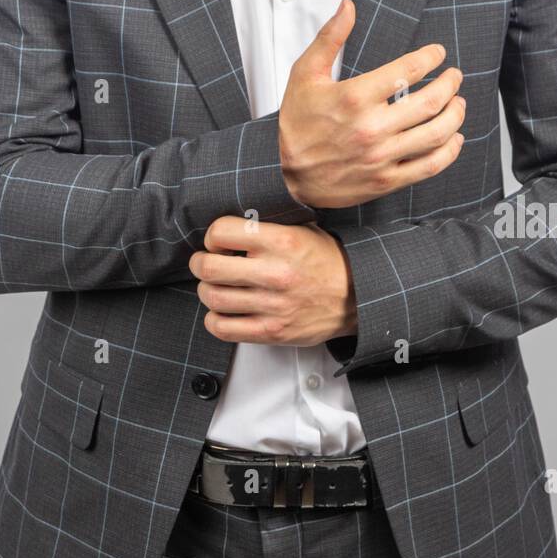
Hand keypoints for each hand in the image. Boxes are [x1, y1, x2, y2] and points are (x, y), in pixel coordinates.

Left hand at [188, 217, 356, 347]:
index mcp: (282, 241)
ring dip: (206, 290)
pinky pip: (224, 328)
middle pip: (210, 267)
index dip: (212, 235)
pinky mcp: (272, 332)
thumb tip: (229, 225)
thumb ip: (266, 227)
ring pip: (213, 298)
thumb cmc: (326, 261)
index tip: (217, 241)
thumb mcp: (302, 230)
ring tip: (214, 285)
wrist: (357, 297)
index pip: (222, 232)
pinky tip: (222, 310)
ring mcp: (273, 306)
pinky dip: (214, 319)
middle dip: (199, 263)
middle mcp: (275, 273)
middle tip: (204, 262)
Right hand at [278, 0, 465, 209]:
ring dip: (455, 114)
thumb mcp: (305, 74)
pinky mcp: (387, 180)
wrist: (287, 173)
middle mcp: (372, 127)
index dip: (430, 58)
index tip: (437, 53)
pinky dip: (450, 151)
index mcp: (355, 97)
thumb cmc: (298, 123)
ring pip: (436, 133)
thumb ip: (329, 38)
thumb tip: (347, 6)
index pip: (408, 70)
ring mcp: (382, 156)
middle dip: (450, 84)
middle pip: (430, 101)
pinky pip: (429, 165)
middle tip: (455, 76)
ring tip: (458, 103)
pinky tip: (454, 138)